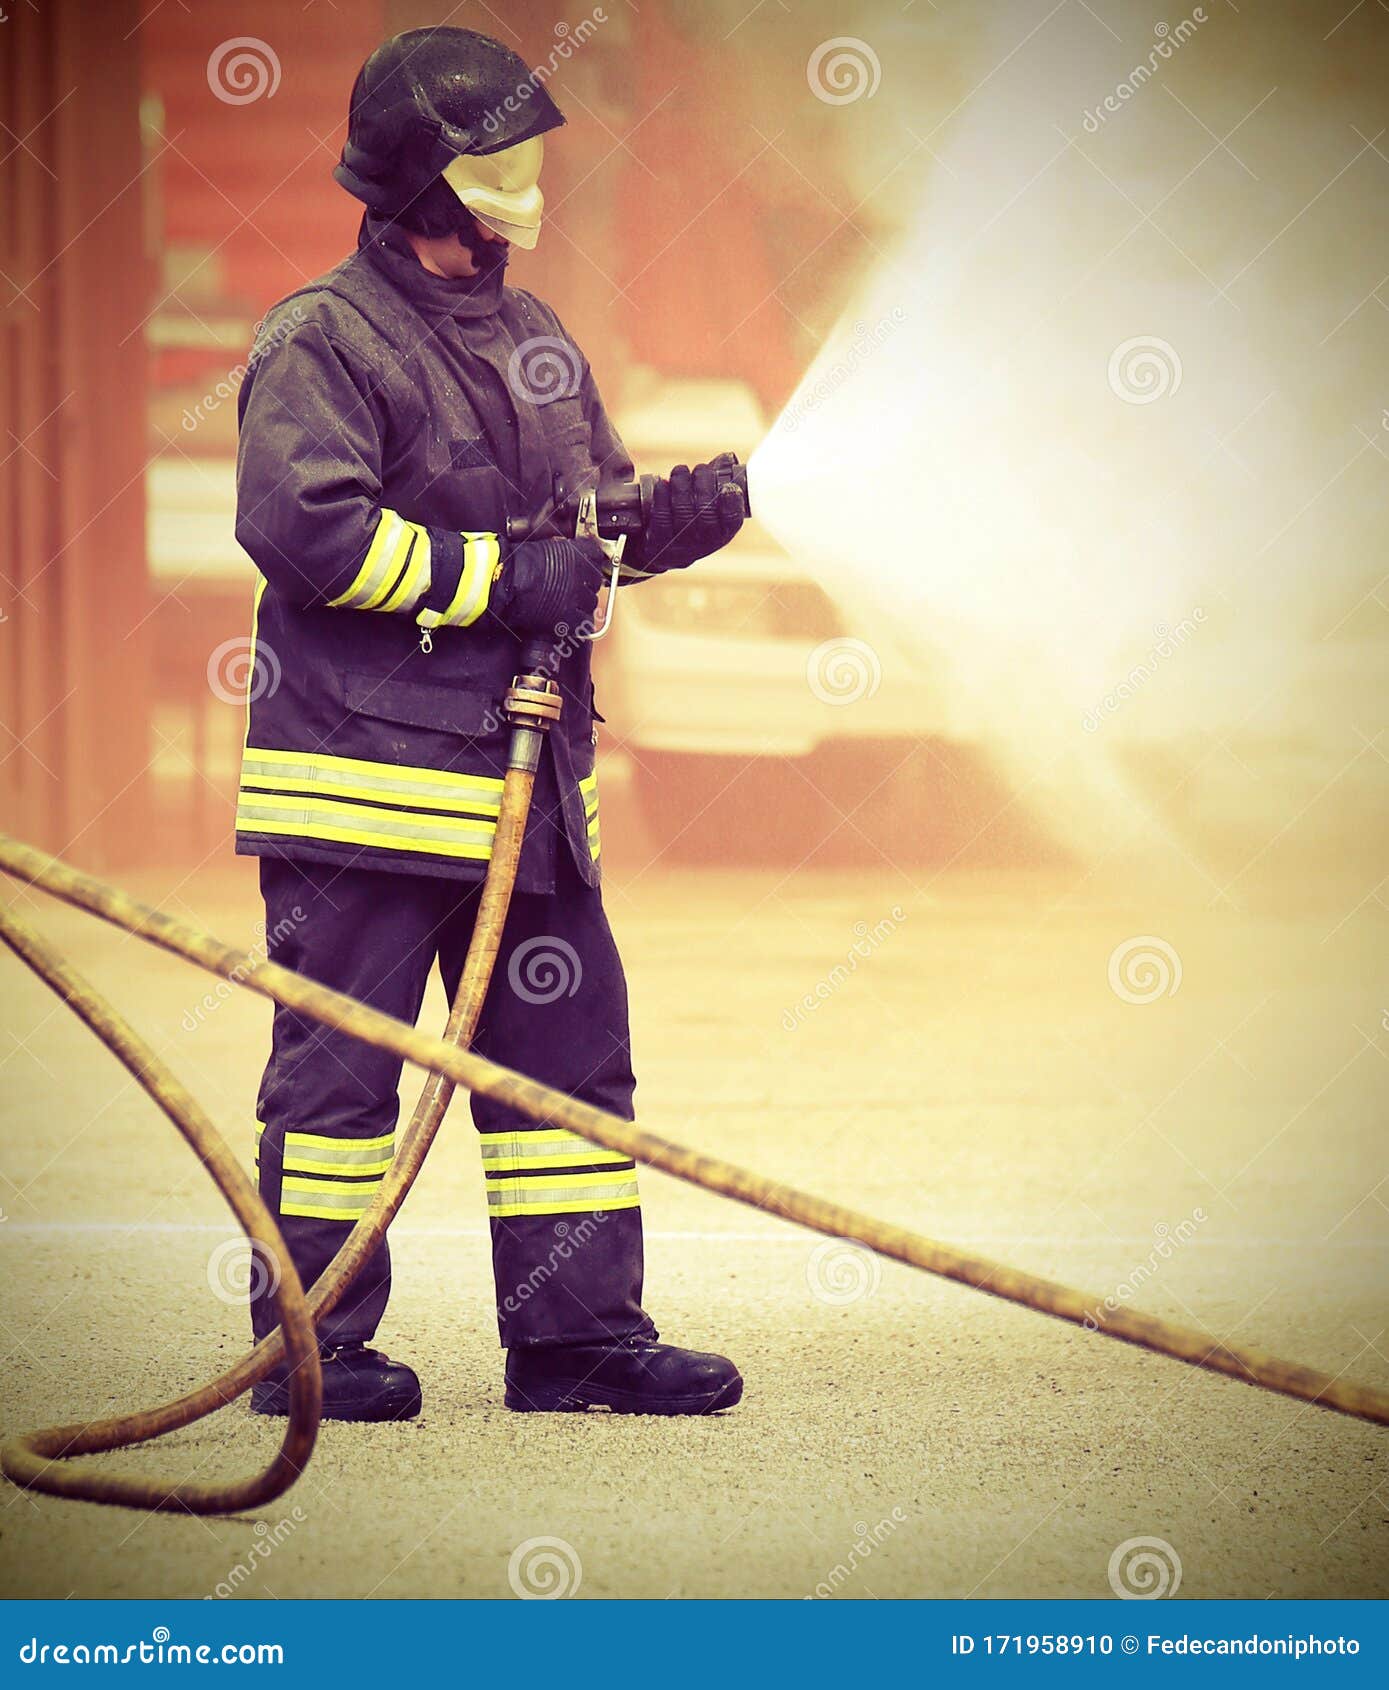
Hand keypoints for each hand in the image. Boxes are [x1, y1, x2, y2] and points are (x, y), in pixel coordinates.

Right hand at [495, 536, 608, 638]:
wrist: (502, 582)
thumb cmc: (513, 562)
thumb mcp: (542, 546)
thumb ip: (561, 553)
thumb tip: (565, 557)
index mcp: (575, 553)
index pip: (595, 556)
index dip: (589, 564)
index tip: (586, 568)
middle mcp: (580, 574)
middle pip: (595, 582)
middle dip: (586, 585)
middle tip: (575, 589)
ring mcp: (575, 597)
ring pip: (591, 603)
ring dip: (582, 604)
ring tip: (569, 605)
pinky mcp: (568, 618)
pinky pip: (583, 624)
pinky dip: (577, 623)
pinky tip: (568, 620)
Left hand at [642, 452, 745, 571]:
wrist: (667, 547)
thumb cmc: (695, 517)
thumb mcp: (712, 503)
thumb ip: (720, 478)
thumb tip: (727, 458)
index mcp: (723, 532)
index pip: (732, 519)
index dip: (731, 502)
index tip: (728, 486)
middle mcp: (704, 541)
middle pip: (705, 509)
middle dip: (702, 481)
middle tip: (700, 470)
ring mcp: (681, 543)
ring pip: (682, 509)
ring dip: (681, 483)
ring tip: (680, 472)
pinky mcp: (659, 540)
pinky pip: (661, 515)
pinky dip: (662, 494)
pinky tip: (663, 484)